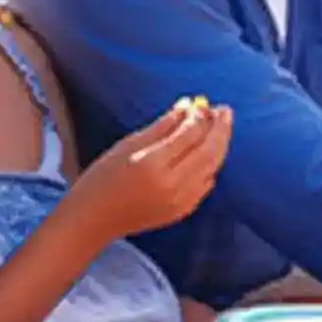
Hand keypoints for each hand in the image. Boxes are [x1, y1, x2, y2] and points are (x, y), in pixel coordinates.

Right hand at [68, 100, 232, 240]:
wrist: (95, 218)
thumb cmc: (104, 176)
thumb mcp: (128, 144)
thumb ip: (162, 126)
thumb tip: (188, 105)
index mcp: (153, 164)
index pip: (189, 135)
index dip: (200, 116)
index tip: (204, 102)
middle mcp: (172, 184)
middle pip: (208, 151)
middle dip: (220, 129)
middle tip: (225, 110)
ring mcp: (181, 200)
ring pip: (212, 167)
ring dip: (220, 145)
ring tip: (222, 126)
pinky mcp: (184, 211)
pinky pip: (206, 183)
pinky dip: (212, 164)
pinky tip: (210, 151)